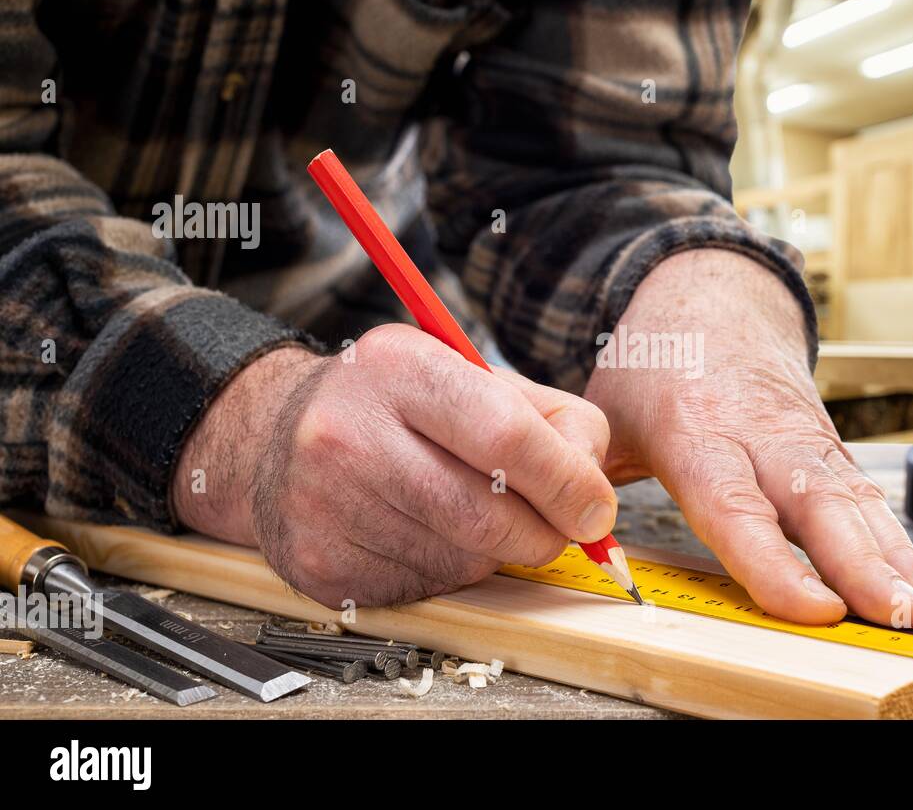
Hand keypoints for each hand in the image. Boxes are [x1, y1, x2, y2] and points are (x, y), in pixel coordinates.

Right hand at [172, 324, 617, 607]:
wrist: (276, 437)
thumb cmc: (398, 407)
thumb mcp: (475, 378)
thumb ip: (555, 419)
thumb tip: (594, 493)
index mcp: (397, 367)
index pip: (505, 434)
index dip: (566, 481)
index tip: (596, 510)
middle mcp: (347, 432)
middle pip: (486, 512)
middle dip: (543, 533)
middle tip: (558, 528)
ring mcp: (322, 503)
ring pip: (460, 558)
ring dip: (495, 552)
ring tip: (476, 514)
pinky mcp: (318, 562)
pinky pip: (424, 587)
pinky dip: (450, 571)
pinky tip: (428, 534)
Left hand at [585, 250, 912, 626]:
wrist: (717, 301)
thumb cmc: (661, 364)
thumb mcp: (608, 410)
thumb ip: (585, 470)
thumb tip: (562, 528)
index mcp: (698, 430)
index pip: (737, 506)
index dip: (775, 562)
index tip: (814, 609)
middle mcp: (763, 437)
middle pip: (819, 508)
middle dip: (865, 568)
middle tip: (899, 616)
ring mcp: (805, 444)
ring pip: (858, 507)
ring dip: (898, 564)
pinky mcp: (831, 454)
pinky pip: (870, 504)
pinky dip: (903, 549)